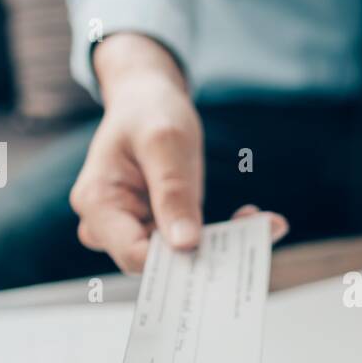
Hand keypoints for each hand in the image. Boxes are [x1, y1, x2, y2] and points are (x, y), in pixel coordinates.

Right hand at [70, 33, 286, 272]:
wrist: (146, 99)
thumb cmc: (149, 112)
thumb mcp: (165, 142)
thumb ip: (173, 192)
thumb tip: (185, 244)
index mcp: (97, 203)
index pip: (134, 255)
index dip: (176, 260)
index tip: (221, 247)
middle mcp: (107, 224)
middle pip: (155, 263)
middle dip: (204, 253)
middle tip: (257, 231)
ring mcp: (130, 228)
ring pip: (176, 256)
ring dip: (218, 243)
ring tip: (263, 223)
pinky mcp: (155, 227)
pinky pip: (187, 243)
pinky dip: (220, 234)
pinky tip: (253, 219)